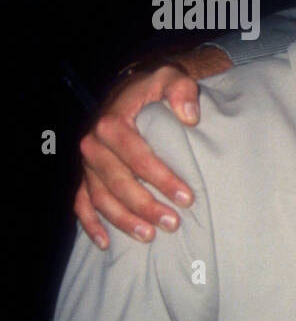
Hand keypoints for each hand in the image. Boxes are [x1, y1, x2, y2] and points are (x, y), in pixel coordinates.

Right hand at [74, 47, 230, 247]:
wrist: (133, 88)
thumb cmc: (155, 86)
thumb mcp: (170, 76)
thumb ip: (180, 91)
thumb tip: (190, 116)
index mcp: (112, 123)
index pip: (138, 157)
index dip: (161, 179)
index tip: (186, 198)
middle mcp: (93, 145)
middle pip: (117, 182)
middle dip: (145, 206)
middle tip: (173, 223)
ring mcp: (88, 163)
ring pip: (100, 197)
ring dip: (122, 220)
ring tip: (149, 236)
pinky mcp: (87, 174)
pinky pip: (81, 202)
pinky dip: (90, 223)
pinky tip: (104, 243)